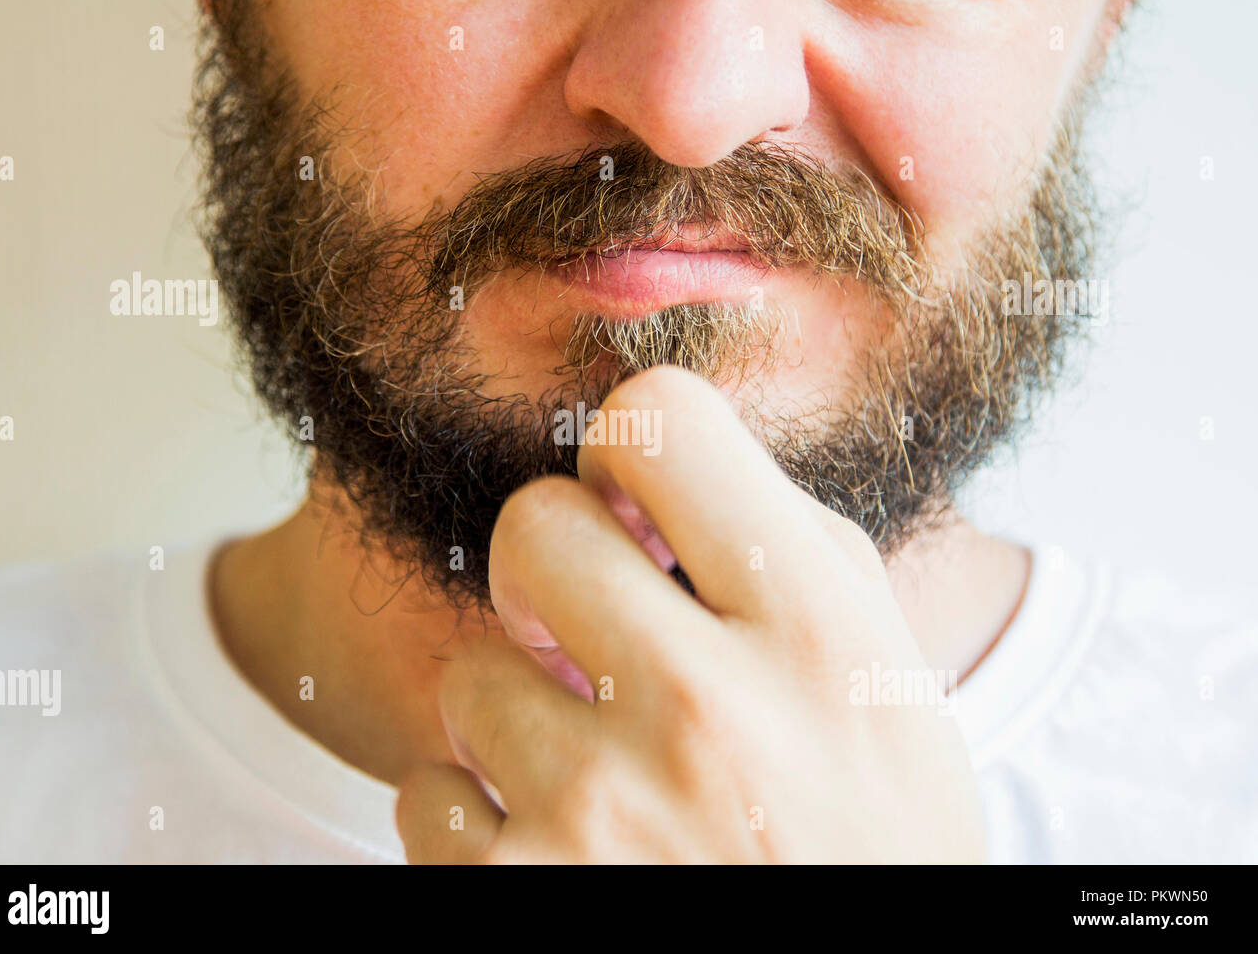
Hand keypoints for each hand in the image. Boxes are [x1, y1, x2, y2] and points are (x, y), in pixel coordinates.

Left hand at [396, 366, 987, 862]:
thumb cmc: (870, 842)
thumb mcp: (887, 687)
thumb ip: (790, 554)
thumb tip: (658, 470)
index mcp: (814, 633)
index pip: (660, 419)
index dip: (628, 449)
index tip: (635, 511)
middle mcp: (705, 709)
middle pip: (532, 522)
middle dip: (550, 569)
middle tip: (584, 629)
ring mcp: (602, 808)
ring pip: (468, 672)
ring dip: (518, 714)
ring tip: (594, 770)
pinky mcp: (520, 894)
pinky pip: (425, 794)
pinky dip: (475, 816)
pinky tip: (553, 842)